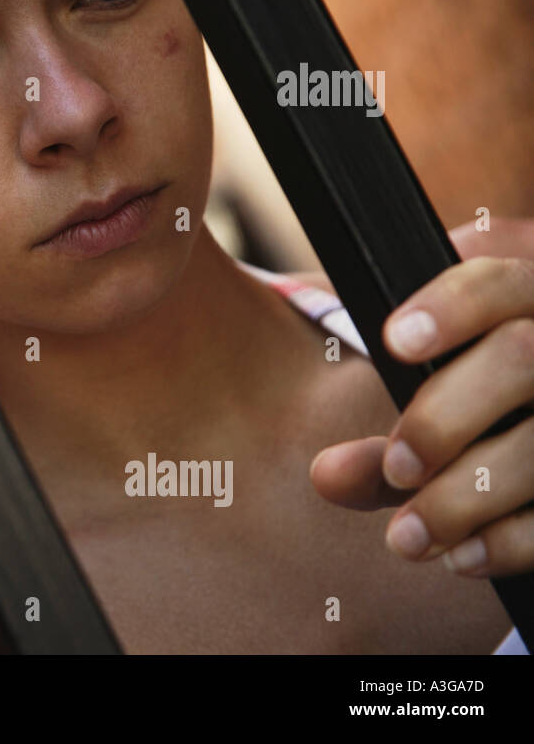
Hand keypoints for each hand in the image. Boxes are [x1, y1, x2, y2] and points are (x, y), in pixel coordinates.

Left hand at [310, 216, 533, 577]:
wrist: (531, 423)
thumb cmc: (477, 412)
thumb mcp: (435, 410)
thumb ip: (386, 436)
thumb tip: (326, 475)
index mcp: (527, 300)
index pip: (498, 281)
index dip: (449, 307)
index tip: (391, 343)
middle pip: (520, 357)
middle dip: (444, 418)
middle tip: (395, 467)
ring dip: (465, 498)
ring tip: (407, 538)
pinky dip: (511, 540)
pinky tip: (461, 557)